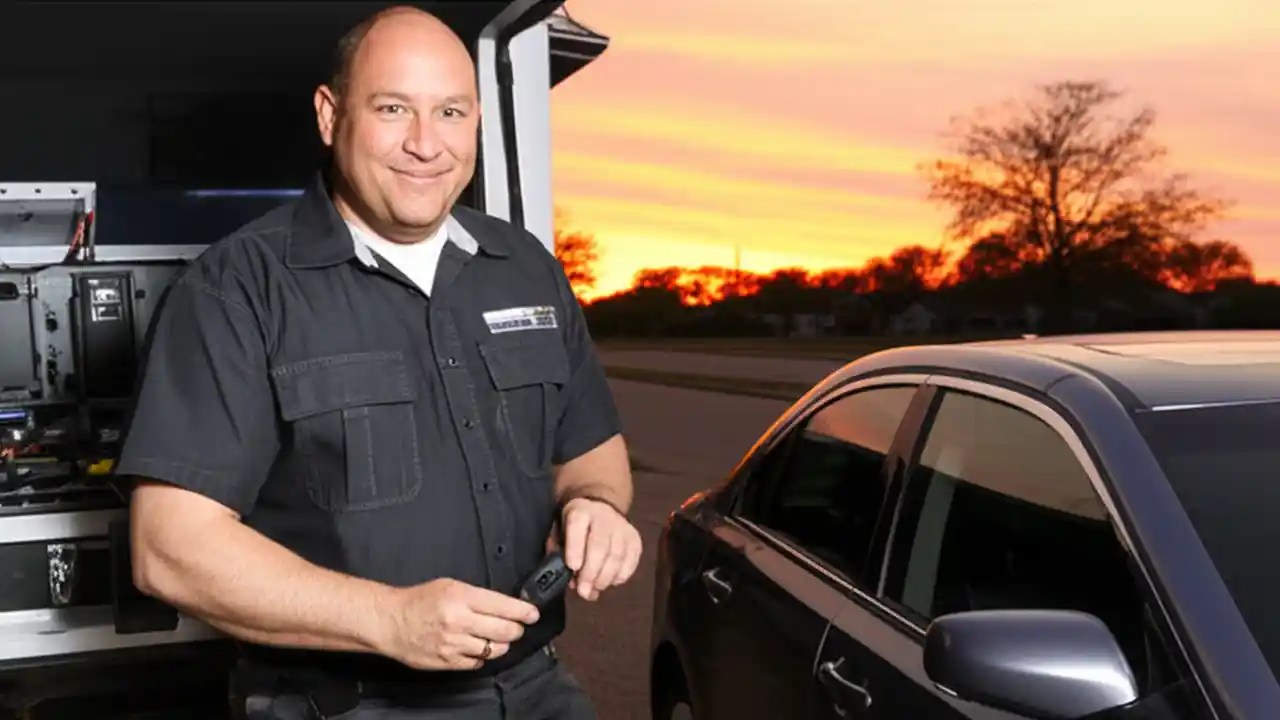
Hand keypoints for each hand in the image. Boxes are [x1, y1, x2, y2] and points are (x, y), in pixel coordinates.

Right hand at [382, 578, 539, 670]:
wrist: (390, 621)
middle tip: (518, 627)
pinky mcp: (447, 661)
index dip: (524, 612)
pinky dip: (482, 656)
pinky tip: (478, 648)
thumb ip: (478, 596)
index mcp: (461, 597)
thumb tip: (505, 605)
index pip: (504, 606)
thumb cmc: (419, 600)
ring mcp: (454, 644)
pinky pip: (477, 663)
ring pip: (494, 650)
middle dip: (517, 630)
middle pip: (504, 631)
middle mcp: (459, 621)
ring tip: (498, 638)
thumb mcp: (450, 585)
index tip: (533, 614)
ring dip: (502, 645)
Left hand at [554, 497, 641, 600]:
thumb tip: (572, 582)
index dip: (575, 548)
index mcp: (580, 512)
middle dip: (591, 572)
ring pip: (617, 556)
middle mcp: (603, 516)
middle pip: (599, 545)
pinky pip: (631, 562)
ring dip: (605, 578)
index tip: (573, 567)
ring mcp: (622, 528)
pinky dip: (620, 576)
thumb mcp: (559, 533)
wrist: (600, 510)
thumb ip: (559, 555)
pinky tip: (610, 582)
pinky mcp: (635, 539)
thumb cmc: (576, 528)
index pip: (577, 527)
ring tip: (595, 589)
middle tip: (583, 590)